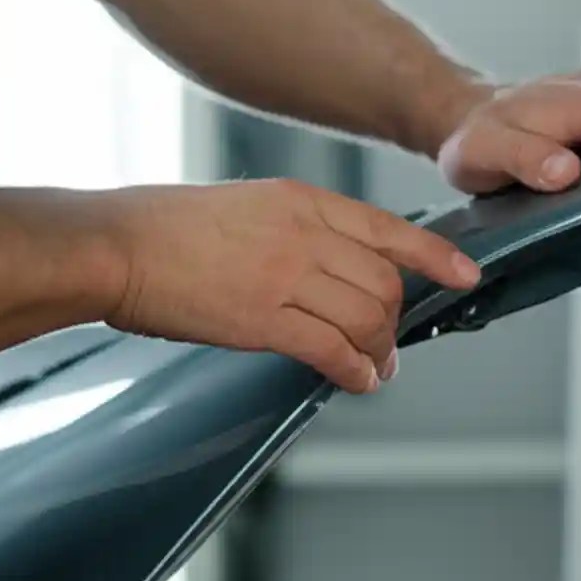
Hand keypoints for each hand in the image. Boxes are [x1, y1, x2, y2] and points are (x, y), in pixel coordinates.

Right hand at [101, 179, 480, 392]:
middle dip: (395, 320)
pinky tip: (355, 380)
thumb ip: (294, 230)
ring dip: (379, 351)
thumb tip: (327, 267)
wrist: (116, 244)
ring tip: (373, 368)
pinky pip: (331, 348)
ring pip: (367, 317)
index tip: (464, 273)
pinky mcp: (262, 318)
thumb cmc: (165, 227)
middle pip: (385, 282)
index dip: (435, 255)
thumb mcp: (245, 206)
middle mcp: (304, 233)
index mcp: (301, 200)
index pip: (388, 228)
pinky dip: (354, 370)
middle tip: (387, 345)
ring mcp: (285, 274)